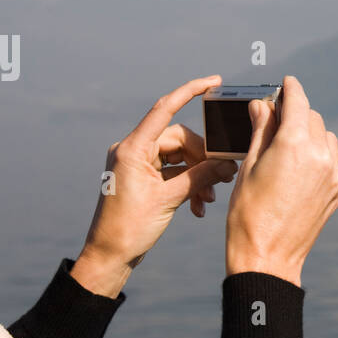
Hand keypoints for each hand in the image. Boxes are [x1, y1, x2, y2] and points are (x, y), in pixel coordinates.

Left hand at [72, 75, 238, 296]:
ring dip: (197, 177)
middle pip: (179, 141)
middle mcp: (132, 150)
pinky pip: (171, 172)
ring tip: (209, 199)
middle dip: (202, 160)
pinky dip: (187, 185)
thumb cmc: (130, 228)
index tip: (213, 81)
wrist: (110, 255)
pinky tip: (198, 206)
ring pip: (178, 158)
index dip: (190, 91)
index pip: (164, 109)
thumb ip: (200, 177)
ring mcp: (136, 164)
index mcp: (132, 148)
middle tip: (221, 180)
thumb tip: (227, 166)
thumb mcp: (170, 200)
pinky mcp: (141, 178)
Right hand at [224, 76, 337, 286]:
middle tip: (275, 116)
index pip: (298, 102)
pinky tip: (296, 166)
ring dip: (310, 133)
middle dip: (296, 113)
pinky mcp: (336, 193)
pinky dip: (317, 155)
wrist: (268, 259)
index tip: (286, 82)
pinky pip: (330, 161)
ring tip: (286, 143)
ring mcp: (332, 176)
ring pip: (326, 138)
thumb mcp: (248, 167)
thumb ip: (260, 131)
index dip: (291, 88)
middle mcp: (320, 156)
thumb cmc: (248, 214)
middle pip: (313, 119)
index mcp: (295, 145)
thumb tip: (261, 105)